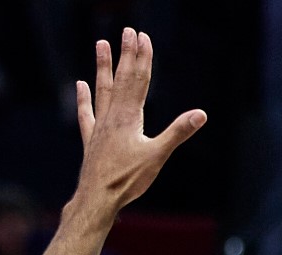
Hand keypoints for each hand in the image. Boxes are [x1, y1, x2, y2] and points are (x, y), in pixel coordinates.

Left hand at [72, 30, 205, 212]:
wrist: (97, 198)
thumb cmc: (127, 180)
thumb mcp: (157, 156)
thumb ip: (178, 132)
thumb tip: (201, 114)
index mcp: (130, 117)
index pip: (139, 81)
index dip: (143, 58)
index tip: (143, 37)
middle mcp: (112, 116)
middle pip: (121, 79)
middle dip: (126, 54)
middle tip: (127, 30)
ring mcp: (99, 127)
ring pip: (102, 90)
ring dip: (103, 67)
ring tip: (101, 44)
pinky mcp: (91, 140)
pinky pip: (86, 114)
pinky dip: (84, 98)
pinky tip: (80, 84)